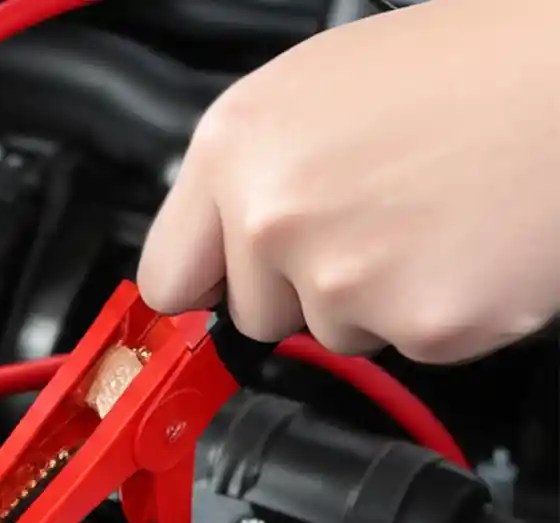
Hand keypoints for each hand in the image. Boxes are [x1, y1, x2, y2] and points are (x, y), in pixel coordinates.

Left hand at [137, 0, 559, 362]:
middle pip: (254, 316)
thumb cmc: (463, 69)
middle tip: (373, 217)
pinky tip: (463, 245)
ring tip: (427, 217)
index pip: (167, 278)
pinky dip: (437, 310)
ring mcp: (345, 278)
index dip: (205, 286)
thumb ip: (245, 178)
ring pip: (332, 334)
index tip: (222, 290)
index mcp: (235, 149)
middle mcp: (275, 216)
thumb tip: (213, 247)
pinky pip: (406, 346)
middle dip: (304, 285)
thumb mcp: (312, 94)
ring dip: (374, 296)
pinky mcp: (421, 324)